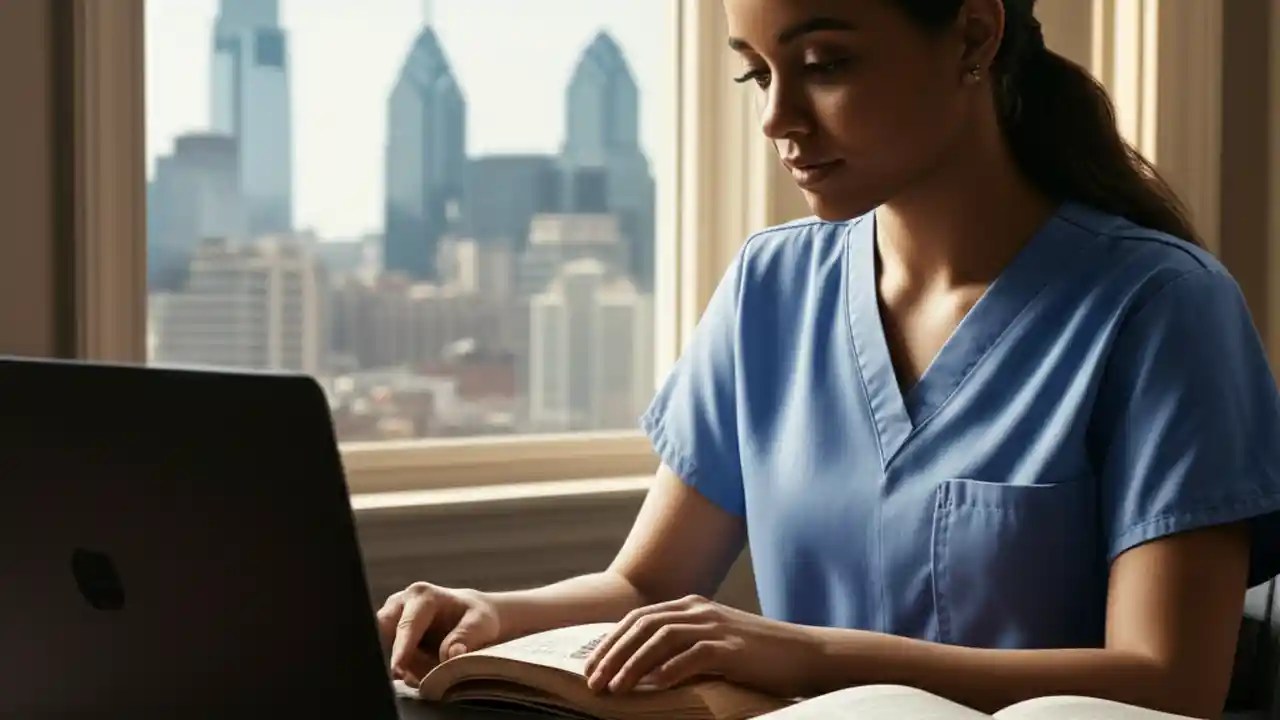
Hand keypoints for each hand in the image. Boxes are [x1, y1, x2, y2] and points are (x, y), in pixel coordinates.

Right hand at [376, 582, 500, 686]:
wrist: (472, 617)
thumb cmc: (477, 617)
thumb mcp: (482, 623)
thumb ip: (466, 636)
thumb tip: (451, 654)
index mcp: (422, 596)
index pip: (406, 625)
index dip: (402, 649)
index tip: (399, 670)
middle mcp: (401, 603)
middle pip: (381, 632)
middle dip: (393, 657)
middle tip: (411, 679)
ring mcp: (391, 618)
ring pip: (383, 648)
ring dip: (402, 667)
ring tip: (424, 677)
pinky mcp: (389, 636)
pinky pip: (388, 657)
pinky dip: (403, 669)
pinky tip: (420, 674)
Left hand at [582, 594, 819, 697]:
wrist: (804, 653)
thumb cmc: (757, 654)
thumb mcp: (714, 641)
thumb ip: (683, 646)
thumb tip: (644, 670)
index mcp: (691, 605)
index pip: (639, 618)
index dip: (611, 641)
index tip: (591, 666)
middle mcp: (699, 610)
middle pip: (642, 626)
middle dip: (612, 654)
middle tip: (593, 682)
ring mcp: (715, 626)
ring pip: (661, 639)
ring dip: (633, 664)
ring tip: (615, 688)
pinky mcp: (731, 647)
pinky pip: (693, 656)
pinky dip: (670, 671)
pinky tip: (654, 687)